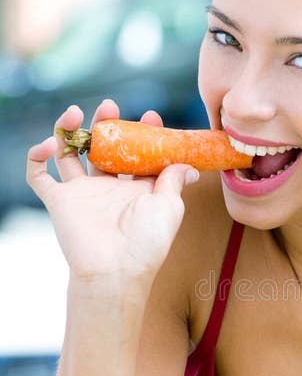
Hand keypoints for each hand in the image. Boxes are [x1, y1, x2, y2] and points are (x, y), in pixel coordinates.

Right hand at [26, 100, 198, 283]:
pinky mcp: (58, 201)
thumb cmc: (147, 241)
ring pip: (68, 155)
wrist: (115, 269)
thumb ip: (175, 180)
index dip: (143, 133)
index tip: (151, 116)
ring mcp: (81, 194)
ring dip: (67, 131)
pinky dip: (36, 156)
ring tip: (74, 113)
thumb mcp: (170, 205)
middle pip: (102, 148)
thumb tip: (190, 166)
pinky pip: (38, 175)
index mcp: (137, 189)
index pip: (137, 154)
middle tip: (110, 106)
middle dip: (105, 124)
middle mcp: (108, 188)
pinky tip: (48, 144)